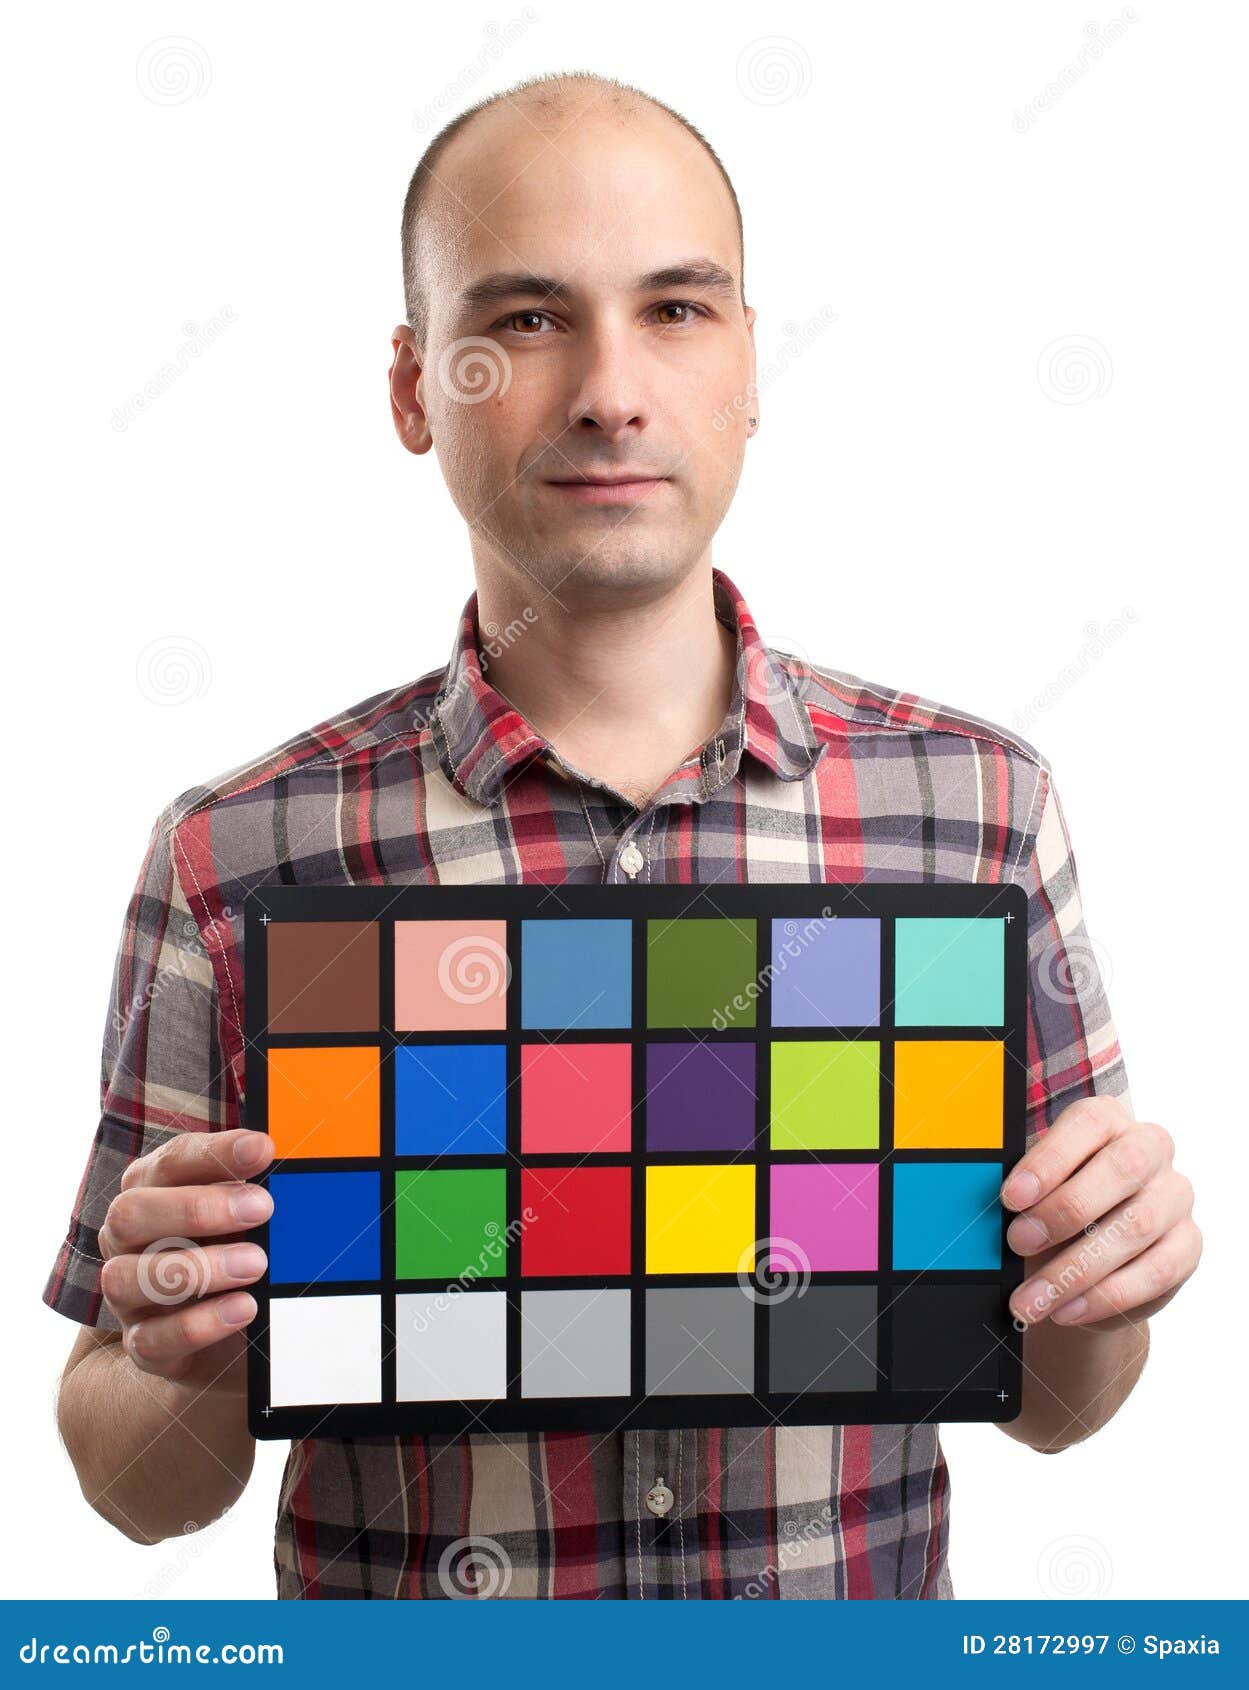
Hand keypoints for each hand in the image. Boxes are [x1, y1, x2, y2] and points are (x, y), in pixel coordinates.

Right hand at [98, 1129, 274, 1393]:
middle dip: (195, 1208)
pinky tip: (244, 1308)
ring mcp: (127, 1296)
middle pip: (129, 1214)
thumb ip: (254, 1188)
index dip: (214, 1153)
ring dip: (196, 1268)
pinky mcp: (144, 1345)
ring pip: (126, 1278)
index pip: (169, 1162)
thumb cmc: (236, 1251)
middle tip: (262, 1207)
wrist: (230, 1332)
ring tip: (257, 1264)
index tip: (263, 1149)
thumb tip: (279, 1159)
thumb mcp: (248, 1216)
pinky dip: (198, 1324)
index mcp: (150, 1192)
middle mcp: (127, 1240)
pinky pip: (152, 1339)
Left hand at [1002, 1095, 1199, 1332]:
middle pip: (1123, 1169)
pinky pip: (1156, 1271)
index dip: (1050, 1159)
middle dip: (1065, 1210)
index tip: (1011, 1197)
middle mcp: (1150, 1149)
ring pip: (1138, 1226)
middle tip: (1018, 1242)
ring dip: (1078, 1268)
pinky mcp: (1188, 1245)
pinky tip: (1068, 1309)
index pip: (1088, 1124)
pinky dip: (1107, 1295)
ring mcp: (1175, 1197)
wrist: (1087, 1260)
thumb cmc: (1053, 1210)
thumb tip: (990, 1211)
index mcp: (1108, 1120)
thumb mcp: (1033, 1194)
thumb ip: (1021, 1193)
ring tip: (1033, 1298)